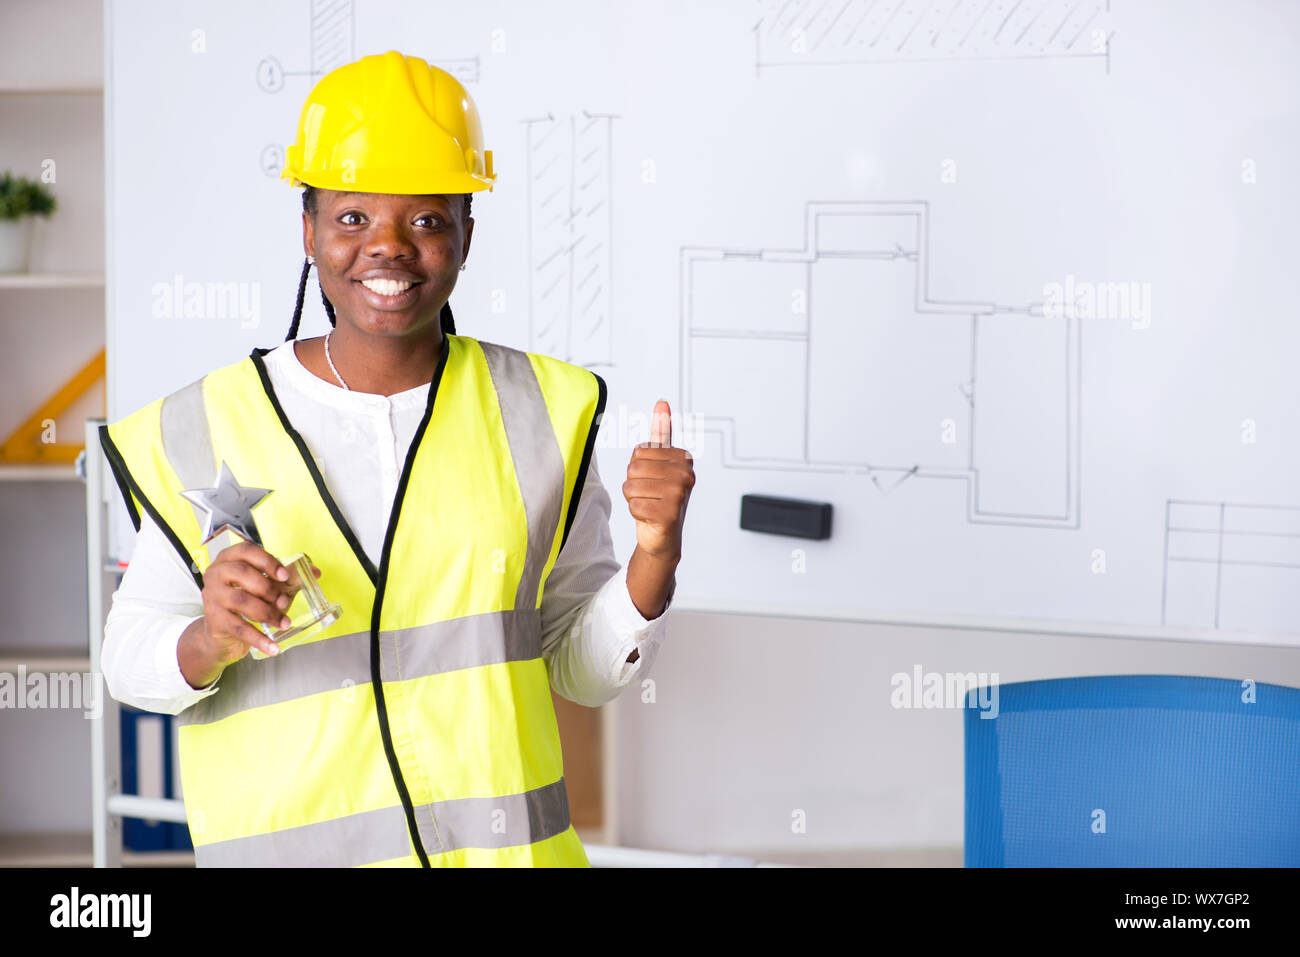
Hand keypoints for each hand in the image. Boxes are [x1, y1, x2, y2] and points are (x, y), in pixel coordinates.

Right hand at [179, 542, 319, 687]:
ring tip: (284, 623)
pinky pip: (239, 627)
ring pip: (242, 600)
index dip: (267, 561)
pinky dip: (259, 638)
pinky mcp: (213, 619)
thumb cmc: (246, 603)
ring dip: (268, 613)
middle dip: (269, 588)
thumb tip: (315, 572)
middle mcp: (216, 574)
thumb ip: (288, 579)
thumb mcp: (267, 587)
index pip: (246, 550)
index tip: (285, 575)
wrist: (222, 635)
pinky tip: (273, 646)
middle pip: (242, 573)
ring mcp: (212, 596)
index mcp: (230, 559)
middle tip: (284, 602)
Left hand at [623, 399, 693, 561]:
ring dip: (634, 499)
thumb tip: (662, 402)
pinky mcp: (669, 514)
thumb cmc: (660, 496)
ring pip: (631, 487)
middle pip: (634, 467)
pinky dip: (636, 513)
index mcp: (684, 458)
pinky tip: (650, 517)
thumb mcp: (660, 462)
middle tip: (650, 494)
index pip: (640, 450)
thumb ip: (662, 433)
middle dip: (634, 483)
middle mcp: (686, 474)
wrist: (664, 536)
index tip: (654, 479)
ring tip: (650, 504)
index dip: (639, 467)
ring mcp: (679, 494)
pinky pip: (633, 505)